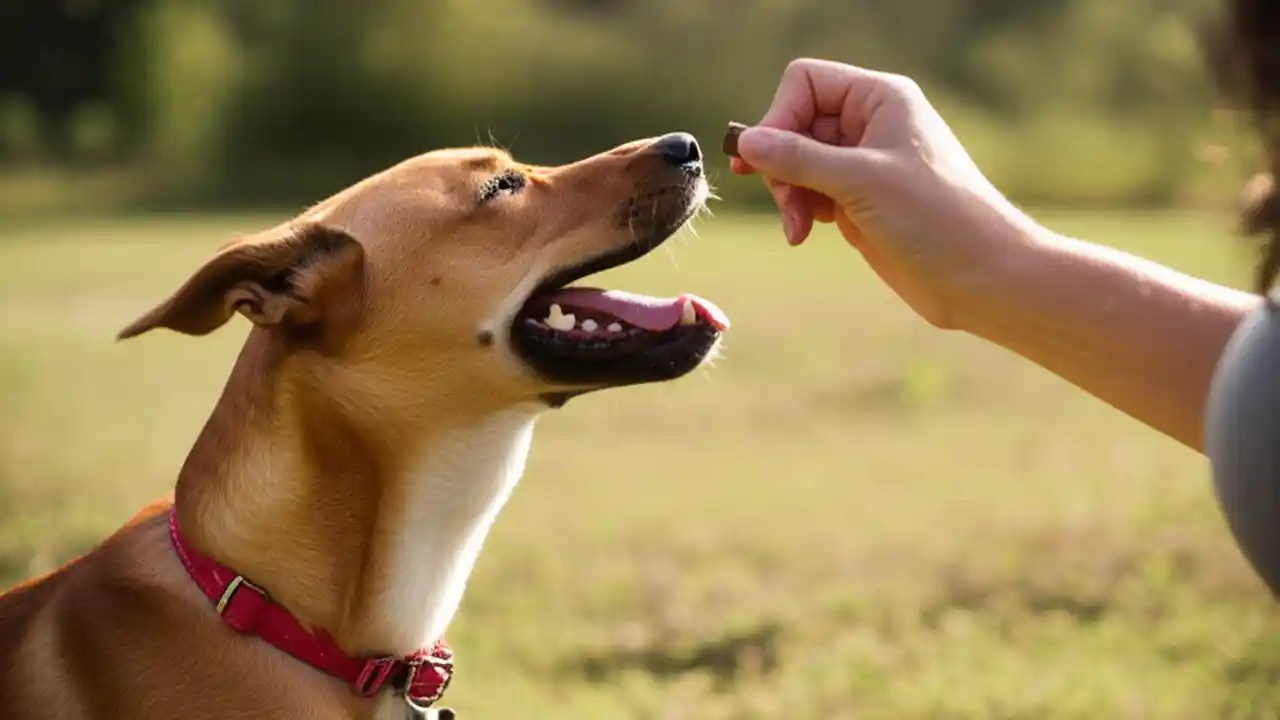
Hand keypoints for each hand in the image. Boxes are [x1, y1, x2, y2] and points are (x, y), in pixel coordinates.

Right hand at [733, 59, 1036, 328]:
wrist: (981, 277)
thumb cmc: (936, 218)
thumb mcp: (860, 181)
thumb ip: (798, 158)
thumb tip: (746, 142)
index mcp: (880, 98)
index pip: (806, 82)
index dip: (779, 116)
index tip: (767, 159)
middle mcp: (871, 124)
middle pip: (795, 124)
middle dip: (782, 164)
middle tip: (789, 203)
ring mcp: (863, 164)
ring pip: (797, 162)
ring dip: (788, 193)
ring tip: (798, 228)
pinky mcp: (859, 200)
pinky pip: (810, 192)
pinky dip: (800, 211)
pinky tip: (805, 234)